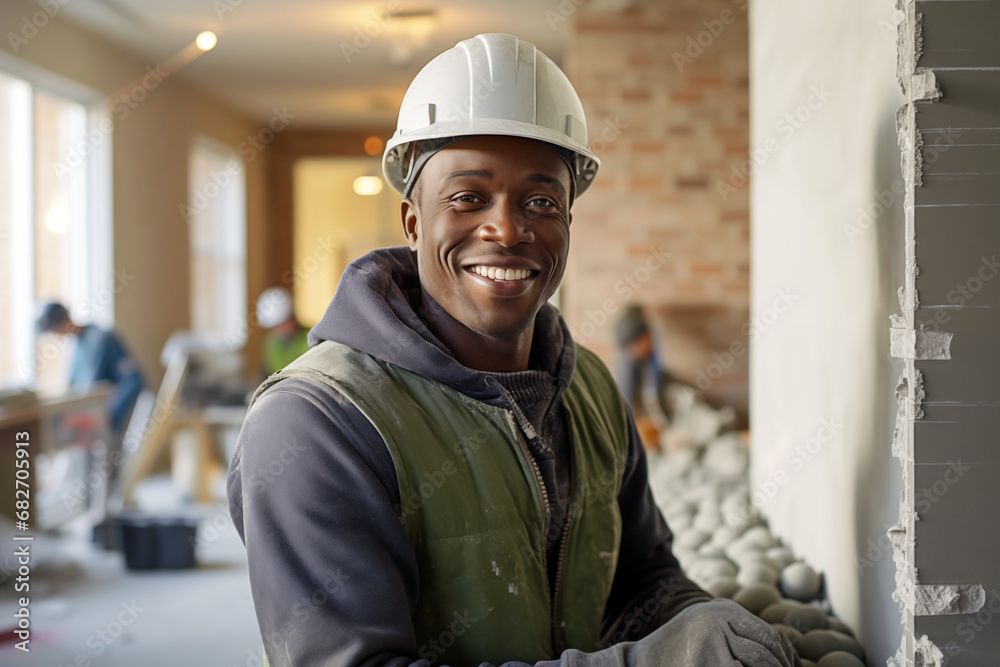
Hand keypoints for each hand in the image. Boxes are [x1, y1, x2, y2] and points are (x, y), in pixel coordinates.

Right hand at [630, 599, 799, 666]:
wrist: (640, 664)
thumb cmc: (678, 655)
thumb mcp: (710, 633)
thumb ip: (739, 634)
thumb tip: (787, 653)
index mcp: (724, 609)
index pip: (772, 636)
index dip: (788, 660)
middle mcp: (720, 617)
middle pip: (769, 652)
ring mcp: (713, 638)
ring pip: (761, 664)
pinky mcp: (708, 660)